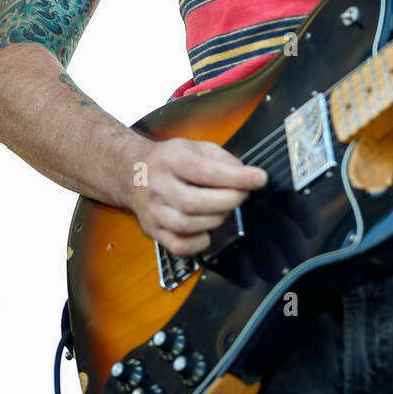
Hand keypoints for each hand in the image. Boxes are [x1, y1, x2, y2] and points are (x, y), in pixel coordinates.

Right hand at [128, 137, 267, 255]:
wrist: (133, 172)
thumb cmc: (170, 160)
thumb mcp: (196, 147)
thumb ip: (222, 159)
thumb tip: (245, 175)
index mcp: (170, 160)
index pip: (206, 172)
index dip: (237, 178)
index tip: (259, 178)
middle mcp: (158, 186)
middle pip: (195, 202)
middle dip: (228, 200)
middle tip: (242, 194)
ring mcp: (153, 211)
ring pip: (187, 225)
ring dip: (216, 219)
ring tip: (224, 208)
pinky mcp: (152, 231)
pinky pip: (178, 246)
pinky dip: (199, 242)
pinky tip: (207, 229)